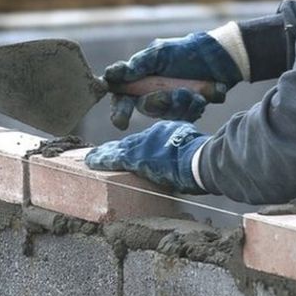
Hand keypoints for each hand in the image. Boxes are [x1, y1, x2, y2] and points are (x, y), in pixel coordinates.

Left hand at [85, 121, 208, 194]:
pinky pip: (113, 158)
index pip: (148, 140)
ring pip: (120, 149)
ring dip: (106, 154)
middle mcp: (153, 134)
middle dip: (118, 149)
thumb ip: (189, 152)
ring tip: (93, 158)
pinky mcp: (135, 157)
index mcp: (169, 132)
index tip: (132, 151)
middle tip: (103, 152)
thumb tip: (193, 163)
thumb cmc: (204, 159)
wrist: (200, 161)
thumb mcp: (197, 148)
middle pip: (132, 143)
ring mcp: (144, 144)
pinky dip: (101, 159)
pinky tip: (91, 161)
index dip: (138, 146)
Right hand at [106, 31, 242, 127]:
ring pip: (168, 114)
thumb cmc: (187, 51)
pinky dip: (194, 106)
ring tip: (193, 89)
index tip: (121, 121)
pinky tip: (202, 96)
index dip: (120, 111)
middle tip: (172, 93)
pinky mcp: (187, 110)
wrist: (219, 59)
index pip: (123, 98)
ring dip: (181, 102)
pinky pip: (186, 117)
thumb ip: (138, 64)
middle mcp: (152, 94)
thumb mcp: (160, 53)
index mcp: (141, 80)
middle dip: (159, 102)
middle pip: (147, 108)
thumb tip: (110, 74)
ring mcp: (170, 104)